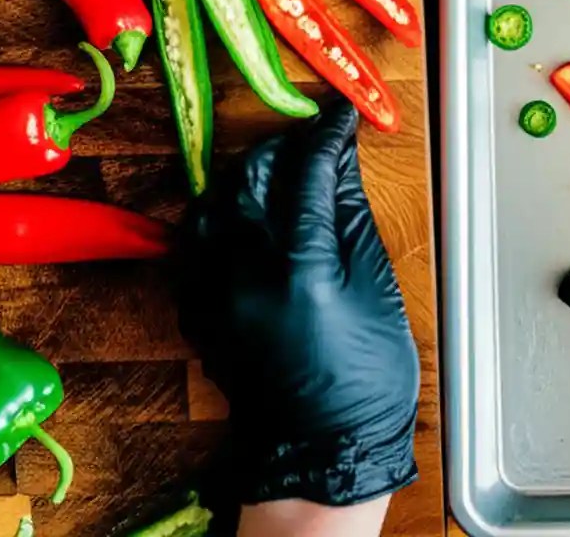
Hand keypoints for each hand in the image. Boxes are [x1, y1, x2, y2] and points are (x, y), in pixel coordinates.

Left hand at [174, 100, 419, 506]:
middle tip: (312, 146)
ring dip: (244, 180)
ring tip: (278, 179)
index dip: (326, 137)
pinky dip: (220, 219)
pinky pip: (194, 242)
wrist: (321, 449)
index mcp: (299, 270)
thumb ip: (350, 218)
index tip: (340, 119)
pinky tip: (249, 222)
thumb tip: (340, 160)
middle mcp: (242, 274)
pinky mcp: (195, 310)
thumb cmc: (365, 379)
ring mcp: (210, 292)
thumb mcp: (375, 291)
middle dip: (283, 150)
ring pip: (211, 203)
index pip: (306, 174)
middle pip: (250, 178)